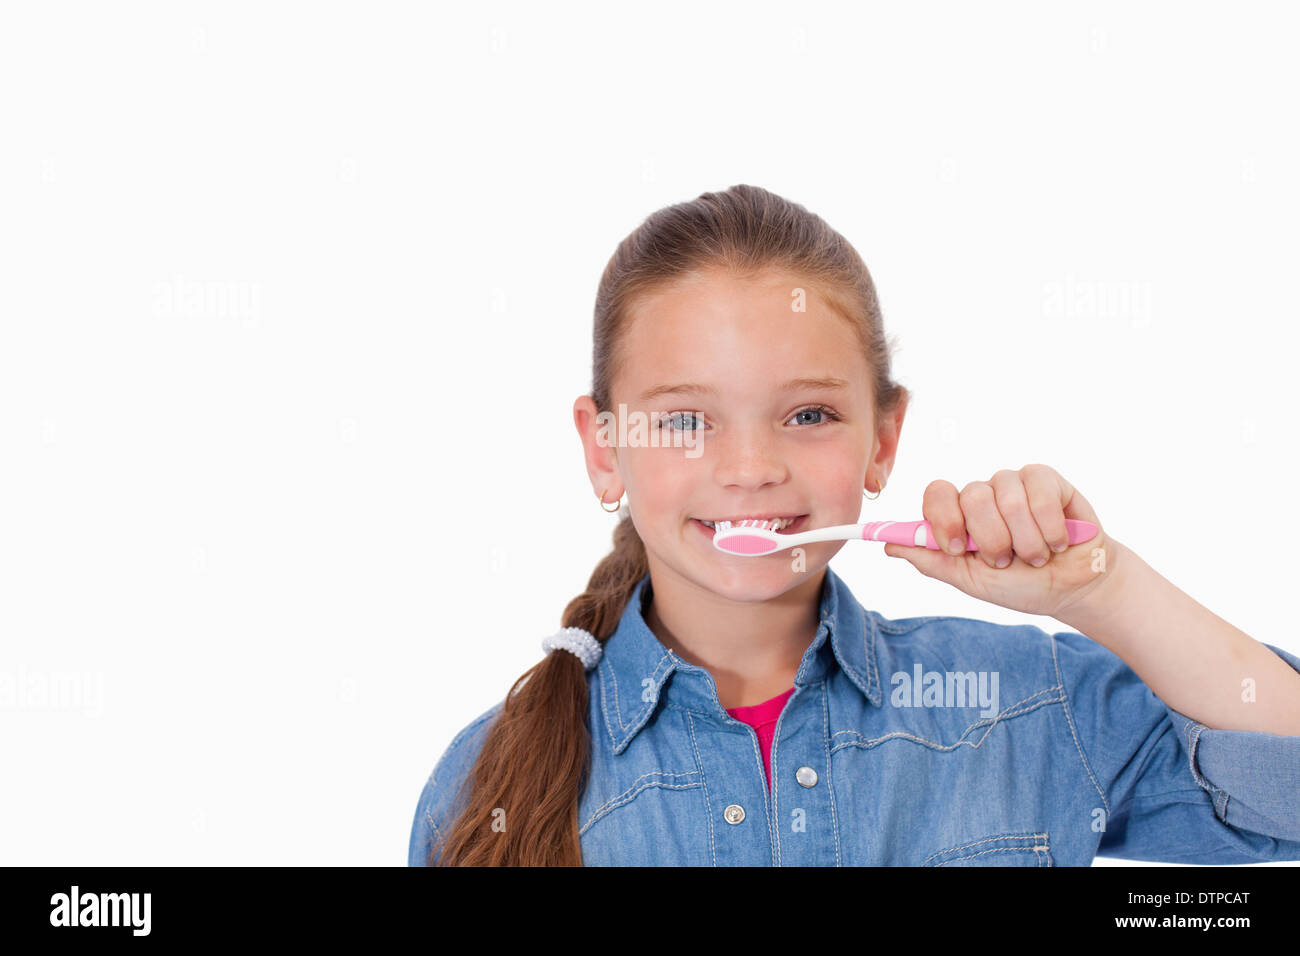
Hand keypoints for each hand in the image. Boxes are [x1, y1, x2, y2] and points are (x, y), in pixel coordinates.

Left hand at [881, 464, 1117, 618]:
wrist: (1073, 588)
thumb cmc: (1021, 584)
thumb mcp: (972, 581)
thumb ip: (933, 561)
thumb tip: (888, 545)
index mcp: (959, 516)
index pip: (936, 494)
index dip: (943, 519)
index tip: (958, 549)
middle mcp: (983, 496)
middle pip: (971, 497)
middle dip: (992, 539)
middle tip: (1007, 560)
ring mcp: (1013, 484)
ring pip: (1006, 497)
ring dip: (1026, 540)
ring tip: (1037, 556)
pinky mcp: (1046, 480)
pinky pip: (1038, 492)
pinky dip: (1049, 527)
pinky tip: (1057, 541)